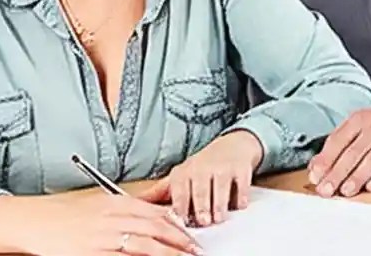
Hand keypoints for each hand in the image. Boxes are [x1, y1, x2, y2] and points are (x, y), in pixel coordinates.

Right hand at [0, 190, 202, 255]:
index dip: (177, 226)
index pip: (156, 213)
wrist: (35, 222)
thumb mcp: (101, 205)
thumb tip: (157, 218)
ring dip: (168, 254)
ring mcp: (103, 237)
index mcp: (117, 204)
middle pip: (155, 229)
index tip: (190, 235)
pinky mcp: (91, 253)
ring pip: (144, 246)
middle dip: (179, 241)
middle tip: (195, 250)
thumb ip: (128, 211)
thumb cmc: (66, 215)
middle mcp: (113, 218)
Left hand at [140, 129, 264, 227]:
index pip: (179, 194)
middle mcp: (202, 169)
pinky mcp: (241, 169)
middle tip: (203, 223)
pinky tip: (237, 205)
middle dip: (201, 209)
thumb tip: (128, 204)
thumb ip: (158, 193)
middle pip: (200, 193)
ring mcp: (222, 168)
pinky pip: (240, 187)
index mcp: (184, 173)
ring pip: (220, 191)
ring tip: (218, 218)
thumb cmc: (204, 165)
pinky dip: (239, 199)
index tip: (180, 225)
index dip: (180, 211)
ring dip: (219, 207)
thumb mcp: (180, 176)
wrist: (234, 144)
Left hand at [308, 99, 370, 197]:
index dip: (326, 159)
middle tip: (326, 189)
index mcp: (361, 119)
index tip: (315, 176)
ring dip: (358, 176)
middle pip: (354, 151)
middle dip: (338, 172)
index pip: (339, 139)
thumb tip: (316, 167)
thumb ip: (339, 144)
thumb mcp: (361, 127)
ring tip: (346, 190)